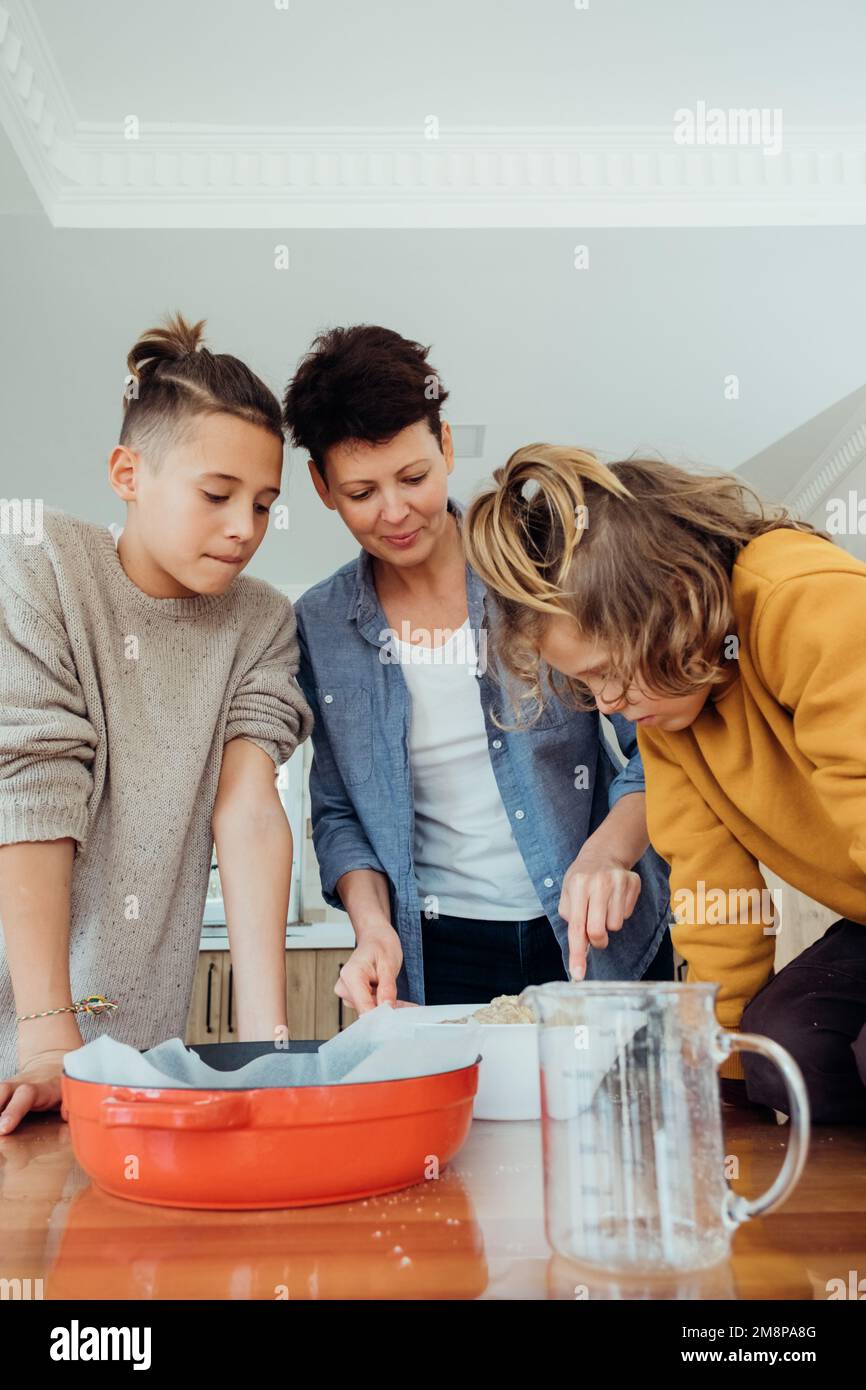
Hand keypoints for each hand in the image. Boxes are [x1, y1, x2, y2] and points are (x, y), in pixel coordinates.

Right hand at [0, 1046, 79, 1134]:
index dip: (14, 1110)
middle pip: (3, 1091)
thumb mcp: (71, 1093)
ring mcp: (8, 1088)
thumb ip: (70, 1105)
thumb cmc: (60, 1088)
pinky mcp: (1, 1092)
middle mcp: (21, 1085)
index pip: (27, 1095)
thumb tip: (67, 1115)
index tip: (4, 1128)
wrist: (50, 1065)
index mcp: (42, 1088)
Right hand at [334, 923, 407, 1012]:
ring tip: (402, 999)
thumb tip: (387, 1008)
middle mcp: (345, 987)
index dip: (381, 1017)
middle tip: (408, 1008)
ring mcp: (348, 993)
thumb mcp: (389, 964)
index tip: (397, 1021)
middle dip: (388, 1011)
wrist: (374, 937)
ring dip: (388, 1008)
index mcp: (351, 975)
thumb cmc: (380, 945)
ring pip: (370, 1011)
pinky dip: (385, 1005)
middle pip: (367, 1011)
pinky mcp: (354, 996)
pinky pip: (371, 1007)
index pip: (364, 1007)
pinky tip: (396, 1001)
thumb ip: (387, 988)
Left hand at [559, 849, 640, 979]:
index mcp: (577, 886)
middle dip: (596, 940)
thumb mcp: (567, 893)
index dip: (577, 954)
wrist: (604, 853)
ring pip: (615, 926)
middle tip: (594, 934)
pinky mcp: (634, 883)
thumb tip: (581, 944)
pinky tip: (614, 899)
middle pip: (598, 932)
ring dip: (608, 923)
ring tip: (603, 906)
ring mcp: (618, 882)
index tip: (578, 975)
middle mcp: (599, 883)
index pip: (576, 927)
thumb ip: (571, 918)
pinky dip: (619, 912)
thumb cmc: (582, 879)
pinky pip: (627, 915)